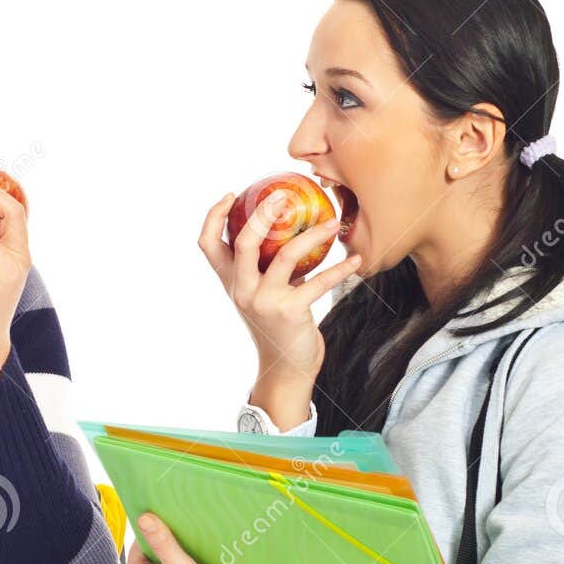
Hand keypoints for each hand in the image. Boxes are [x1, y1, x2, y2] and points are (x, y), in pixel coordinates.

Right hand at [198, 191, 361, 384]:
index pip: (207, 244)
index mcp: (231, 282)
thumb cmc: (276, 325)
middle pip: (244, 241)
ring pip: (286, 254)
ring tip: (334, 223)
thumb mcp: (259, 295)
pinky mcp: (290, 312)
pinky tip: (355, 261)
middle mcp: (242, 290)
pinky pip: (319, 282)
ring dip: (313, 234)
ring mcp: (265, 301)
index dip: (213, 216)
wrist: (286, 368)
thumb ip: (262, 268)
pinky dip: (341, 269)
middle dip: (263, 213)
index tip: (232, 195)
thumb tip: (283, 228)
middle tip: (284, 197)